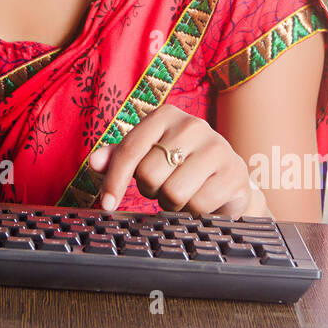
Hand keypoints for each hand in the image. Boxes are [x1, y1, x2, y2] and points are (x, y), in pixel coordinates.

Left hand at [87, 103, 269, 217]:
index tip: (107, 204)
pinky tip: (201, 200)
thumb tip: (94, 163)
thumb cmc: (179, 166)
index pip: (130, 149)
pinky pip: (198, 205)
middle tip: (163, 187)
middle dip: (151, 190)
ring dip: (172, 203)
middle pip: (149, 174)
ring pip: (172, 192)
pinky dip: (194, 212)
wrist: (228, 179)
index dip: (114, 180)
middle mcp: (193, 125)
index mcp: (166, 115)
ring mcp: (217, 146)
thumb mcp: (147, 156)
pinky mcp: (234, 172)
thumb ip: (118, 158)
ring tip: (182, 193)